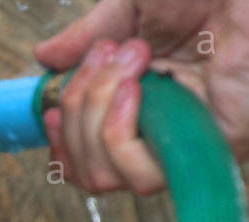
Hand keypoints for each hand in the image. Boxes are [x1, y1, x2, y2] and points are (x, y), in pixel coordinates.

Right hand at [35, 0, 248, 194]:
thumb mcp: (133, 6)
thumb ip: (87, 35)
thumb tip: (44, 58)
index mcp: (143, 106)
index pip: (84, 156)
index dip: (60, 136)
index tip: (51, 97)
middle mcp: (158, 135)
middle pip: (85, 169)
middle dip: (77, 108)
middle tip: (106, 53)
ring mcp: (179, 148)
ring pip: (104, 177)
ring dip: (96, 117)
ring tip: (130, 62)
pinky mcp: (204, 155)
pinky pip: (141, 176)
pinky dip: (119, 134)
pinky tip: (136, 91)